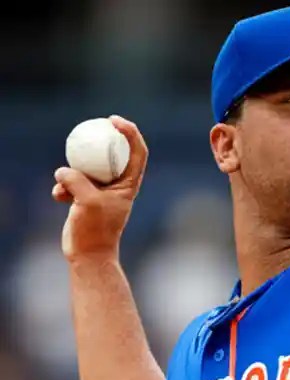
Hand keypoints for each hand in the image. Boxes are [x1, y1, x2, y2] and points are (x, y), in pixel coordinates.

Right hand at [52, 115, 148, 259]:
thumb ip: (77, 182)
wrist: (88, 254)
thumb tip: (63, 170)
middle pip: (113, 154)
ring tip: (66, 183)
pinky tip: (59, 197)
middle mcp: (118, 185)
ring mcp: (100, 190)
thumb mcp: (88, 202)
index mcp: (129, 184)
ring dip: (73, 171)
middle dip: (104, 139)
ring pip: (87, 167)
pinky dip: (63, 187)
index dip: (130, 133)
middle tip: (92, 125)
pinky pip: (71, 182)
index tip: (115, 121)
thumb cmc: (96, 230)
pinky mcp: (84, 197)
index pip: (137, 152)